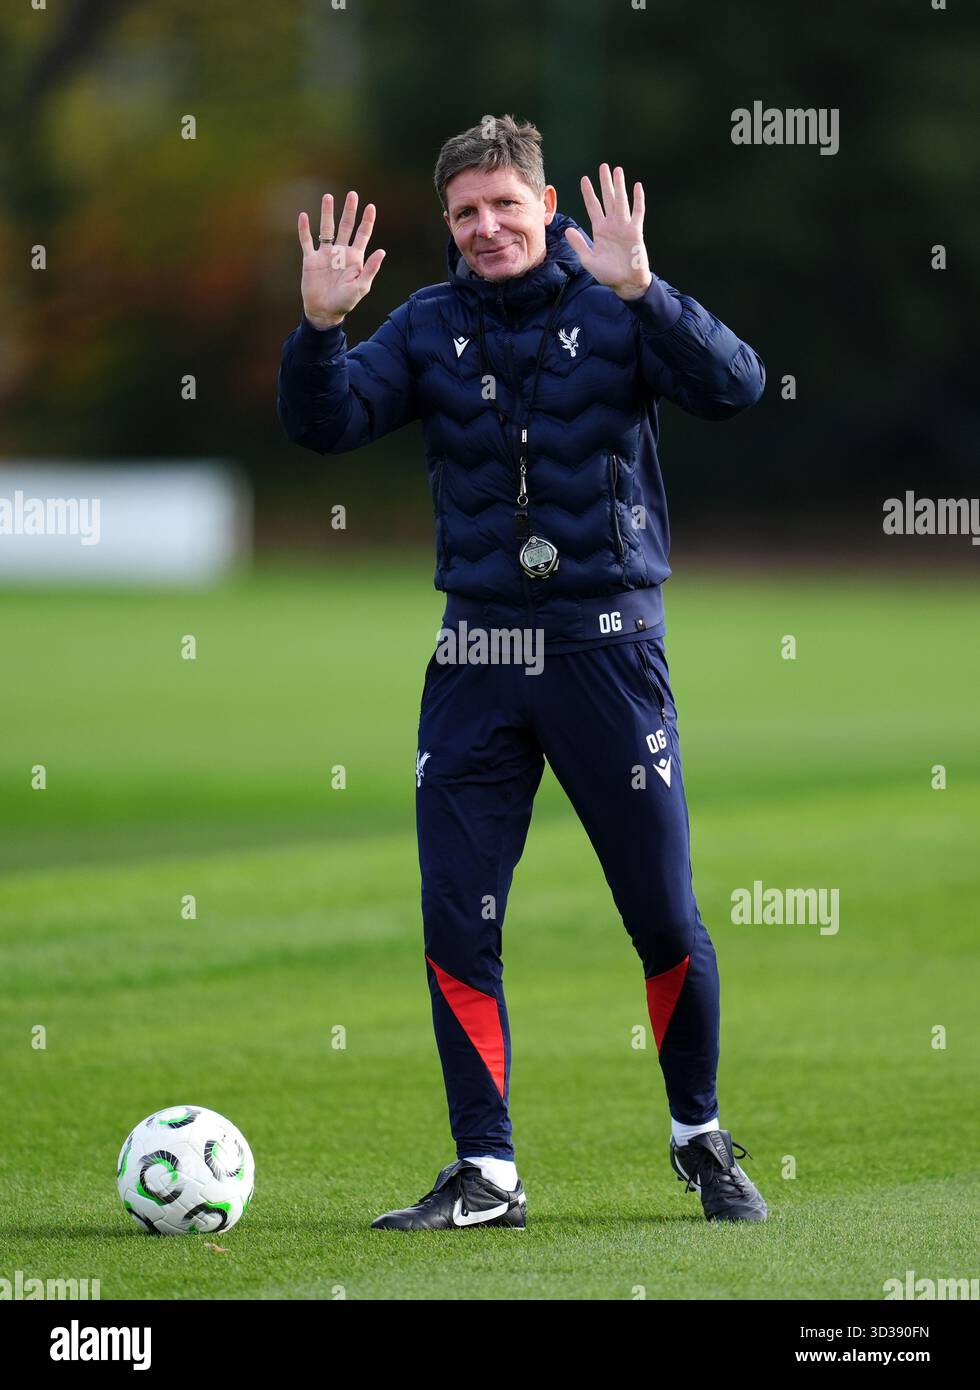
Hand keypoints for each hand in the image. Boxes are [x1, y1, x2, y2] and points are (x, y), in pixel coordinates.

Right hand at [297, 191, 385, 327]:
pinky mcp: (310, 260)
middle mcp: (340, 252)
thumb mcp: (361, 287)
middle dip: (349, 211)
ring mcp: (325, 254)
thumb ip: (370, 269)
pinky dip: (304, 229)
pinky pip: (306, 241)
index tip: (370, 206)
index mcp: (354, 258)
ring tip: (328, 197)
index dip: (367, 221)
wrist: (324, 312)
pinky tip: (303, 216)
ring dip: (327, 213)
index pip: (362, 235)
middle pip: (345, 226)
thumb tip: (382, 251)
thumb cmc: (345, 302)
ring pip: (326, 229)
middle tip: (352, 194)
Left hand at [564, 163, 651, 300]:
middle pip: (608, 199)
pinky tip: (637, 186)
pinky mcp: (636, 231)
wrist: (626, 283)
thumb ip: (579, 244)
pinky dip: (638, 200)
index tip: (584, 179)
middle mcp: (612, 225)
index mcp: (600, 230)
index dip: (589, 193)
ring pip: (621, 201)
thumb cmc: (608, 274)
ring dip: (619, 186)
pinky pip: (637, 212)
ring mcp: (624, 227)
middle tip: (603, 166)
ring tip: (617, 170)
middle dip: (605, 183)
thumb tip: (567, 230)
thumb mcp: (589, 260)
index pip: (593, 207)